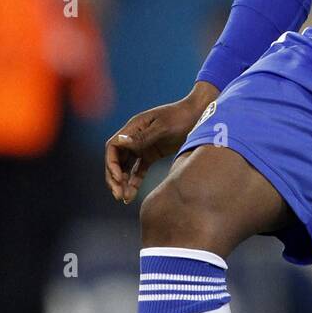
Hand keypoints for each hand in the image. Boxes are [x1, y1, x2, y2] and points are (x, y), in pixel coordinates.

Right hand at [105, 81, 217, 203]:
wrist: (200, 114)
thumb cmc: (181, 117)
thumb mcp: (163, 127)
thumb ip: (143, 137)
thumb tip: (121, 142)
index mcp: (133, 127)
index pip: (113, 147)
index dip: (111, 164)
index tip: (118, 178)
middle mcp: (134, 137)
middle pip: (117, 160)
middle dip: (115, 178)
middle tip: (118, 195)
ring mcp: (142, 146)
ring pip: (126, 167)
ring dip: (123, 182)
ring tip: (124, 198)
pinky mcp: (152, 154)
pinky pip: (138, 170)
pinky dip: (134, 182)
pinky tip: (132, 195)